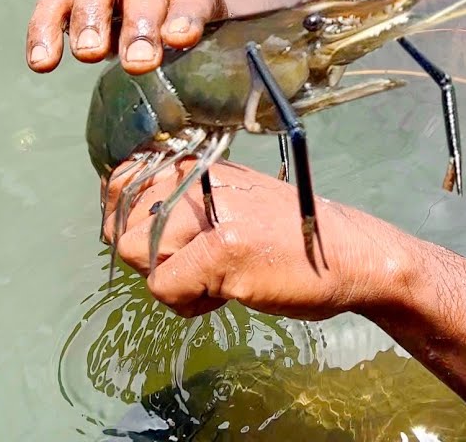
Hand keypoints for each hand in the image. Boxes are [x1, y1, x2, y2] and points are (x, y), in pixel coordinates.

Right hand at [26, 0, 227, 74]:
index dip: (187, 14)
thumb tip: (221, 127)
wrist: (180, 29)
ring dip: (91, 17)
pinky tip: (42, 64)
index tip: (180, 40)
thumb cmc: (199, 52)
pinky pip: (55, 4)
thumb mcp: (214, 61)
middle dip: (140, 23)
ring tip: (88, 56)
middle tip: (137, 62)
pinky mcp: (78, 0)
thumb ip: (217, 82)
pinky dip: (44, 28)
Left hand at [104, 160, 415, 320]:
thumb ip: (183, 202)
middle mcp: (201, 177)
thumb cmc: (289, 238)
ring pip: (137, 254)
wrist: (350, 256)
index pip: (122, 179)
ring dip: (171, 281)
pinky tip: (227, 294)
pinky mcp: (222, 249)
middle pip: (122, 226)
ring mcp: (211, 211)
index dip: (122, 217)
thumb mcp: (233, 202)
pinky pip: (164, 286)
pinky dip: (190, 303)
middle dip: (152, 258)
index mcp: (200, 163)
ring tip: (216, 279)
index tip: (154, 240)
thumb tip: (115, 220)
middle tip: (200, 265)